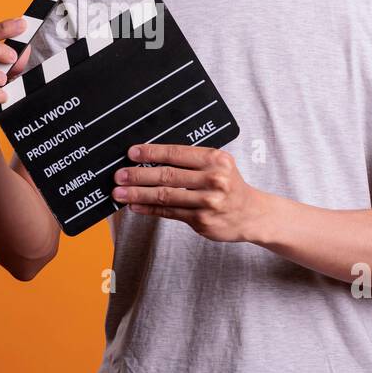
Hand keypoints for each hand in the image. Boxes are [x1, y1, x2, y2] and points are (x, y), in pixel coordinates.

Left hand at [111, 143, 268, 242]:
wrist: (252, 213)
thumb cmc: (229, 185)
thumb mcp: (218, 164)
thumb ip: (191, 160)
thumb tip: (152, 156)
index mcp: (215, 159)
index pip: (177, 153)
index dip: (151, 152)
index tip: (132, 152)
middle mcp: (213, 179)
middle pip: (167, 175)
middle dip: (138, 175)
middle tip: (119, 175)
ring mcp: (207, 201)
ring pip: (165, 196)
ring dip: (138, 193)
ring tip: (120, 192)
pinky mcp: (201, 220)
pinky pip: (169, 213)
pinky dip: (149, 208)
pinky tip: (135, 205)